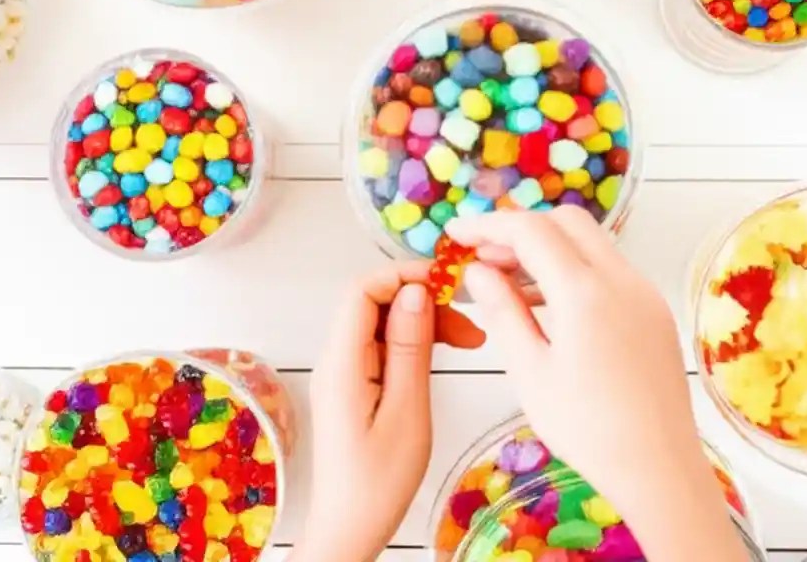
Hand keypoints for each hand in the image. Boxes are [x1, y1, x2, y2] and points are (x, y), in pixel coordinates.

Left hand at [294, 262, 484, 561]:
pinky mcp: (356, 388)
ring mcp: (345, 374)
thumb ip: (411, 349)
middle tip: (469, 321)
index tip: (448, 283)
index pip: (362, 291)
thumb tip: (416, 293)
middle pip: (374, 303)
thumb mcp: (407, 413)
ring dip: (424, 322)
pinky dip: (416, 343)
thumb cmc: (377, 484)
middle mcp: (337, 362)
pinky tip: (444, 355)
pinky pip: (383, 347)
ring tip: (469, 341)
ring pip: (383, 324)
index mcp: (342, 365)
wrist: (349, 529)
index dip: (403, 276)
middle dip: (422, 299)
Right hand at [447, 209, 748, 561]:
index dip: (487, 224)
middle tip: (482, 254)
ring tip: (506, 280)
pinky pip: (610, 270)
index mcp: (585, 292)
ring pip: (592, 244)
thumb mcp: (531, 372)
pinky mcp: (655, 311)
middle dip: (520, 229)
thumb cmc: (589, 429)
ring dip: (549, 248)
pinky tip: (548, 302)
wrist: (659, 466)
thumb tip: (478, 270)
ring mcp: (644, 293)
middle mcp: (622, 280)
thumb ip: (502, 312)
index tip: (456, 233)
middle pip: (566, 222)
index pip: (530, 231)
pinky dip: (574, 269)